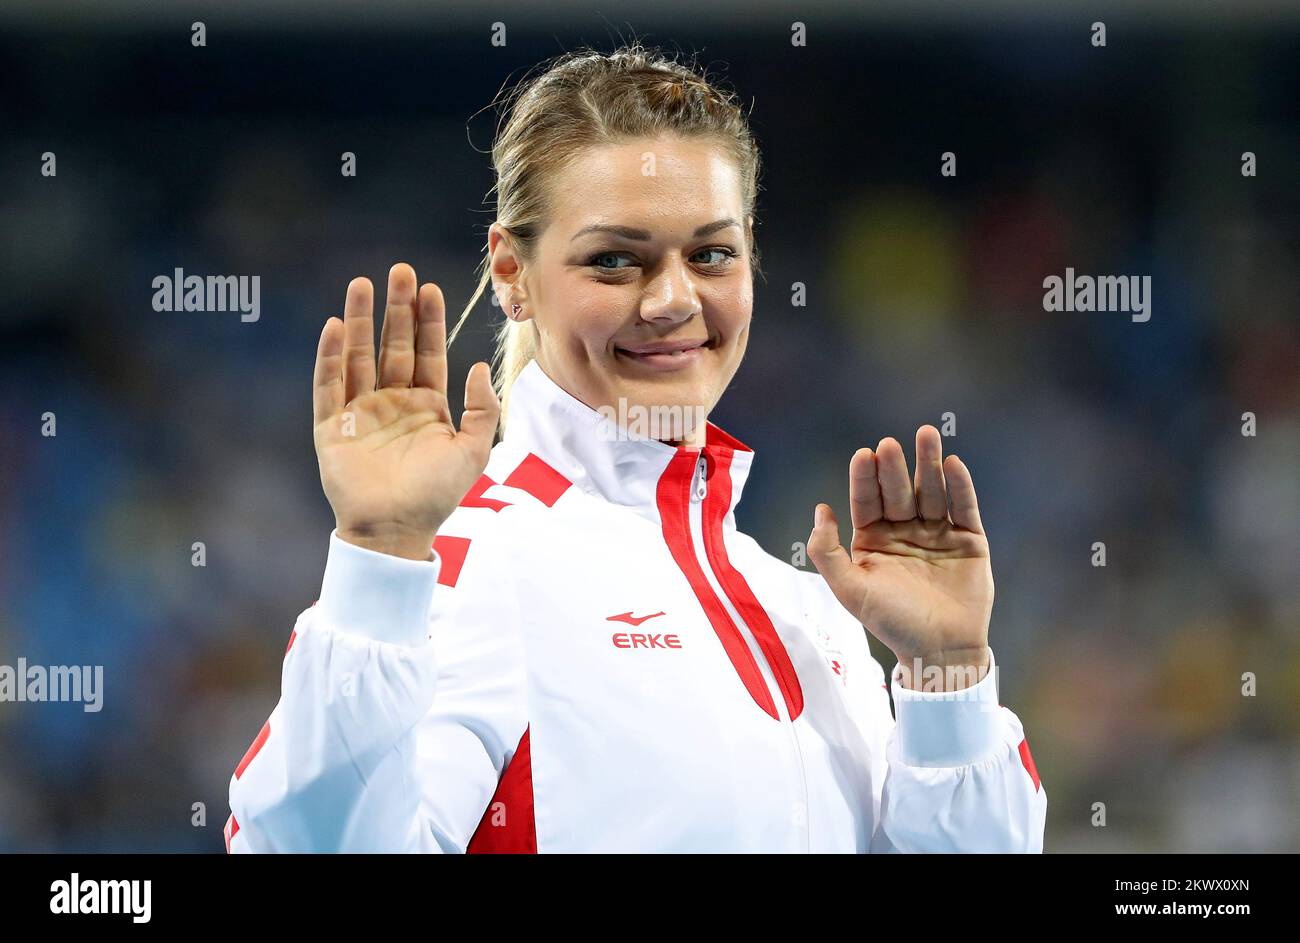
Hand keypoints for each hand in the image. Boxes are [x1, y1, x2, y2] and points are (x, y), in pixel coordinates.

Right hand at [313, 262, 499, 559]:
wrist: (397, 532)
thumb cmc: (436, 496)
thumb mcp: (473, 452)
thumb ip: (482, 410)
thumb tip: (478, 367)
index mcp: (426, 406)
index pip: (427, 353)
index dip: (428, 322)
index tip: (430, 288)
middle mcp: (392, 402)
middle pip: (393, 346)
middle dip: (397, 309)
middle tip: (400, 271)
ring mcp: (360, 412)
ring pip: (359, 356)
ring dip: (361, 321)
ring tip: (363, 284)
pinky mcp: (332, 427)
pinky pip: (329, 386)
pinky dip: (331, 357)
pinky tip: (336, 327)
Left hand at [807, 426, 992, 690]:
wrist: (939, 652)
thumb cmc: (891, 623)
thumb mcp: (850, 591)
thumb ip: (828, 552)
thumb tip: (820, 508)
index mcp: (874, 540)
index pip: (867, 501)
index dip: (865, 477)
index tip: (864, 454)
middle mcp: (905, 531)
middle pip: (899, 491)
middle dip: (895, 467)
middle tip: (890, 444)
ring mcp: (938, 534)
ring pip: (932, 492)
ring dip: (929, 465)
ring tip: (926, 435)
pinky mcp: (969, 541)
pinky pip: (964, 509)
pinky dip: (960, 487)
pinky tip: (953, 465)